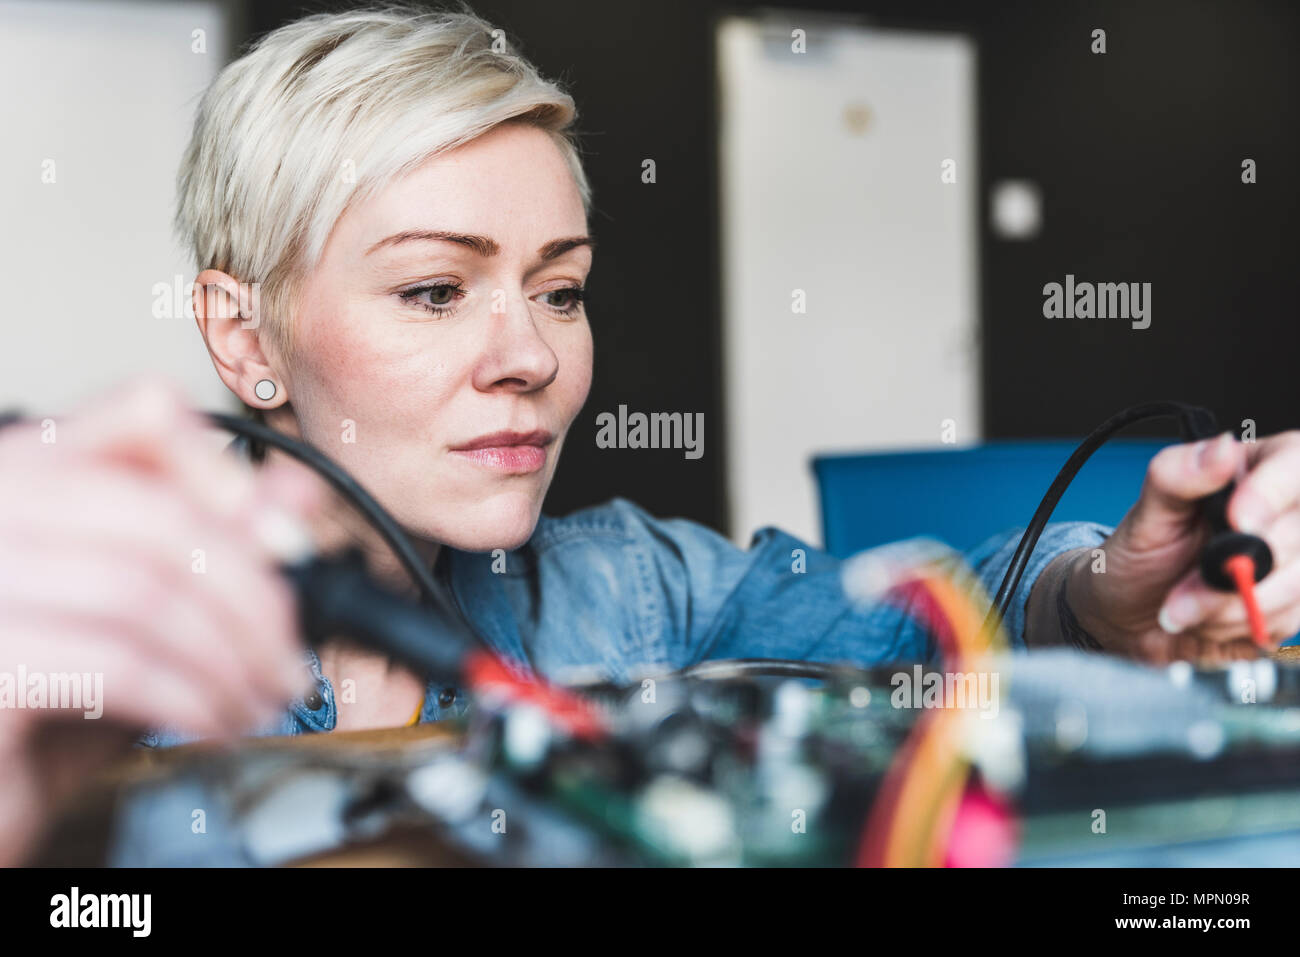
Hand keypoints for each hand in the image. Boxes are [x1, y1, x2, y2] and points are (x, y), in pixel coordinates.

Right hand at [0, 377, 323, 863]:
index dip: (228, 469)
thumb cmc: (32, 712)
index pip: (140, 415)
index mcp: (22, 479)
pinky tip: (215, 723)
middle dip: (256, 594)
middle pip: (164, 515)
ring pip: (151, 591)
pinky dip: (194, 700)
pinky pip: (120, 665)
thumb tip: (290, 495)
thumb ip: (204, 548)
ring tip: (261, 699)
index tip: (282, 536)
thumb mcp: (132, 621)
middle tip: (288, 652)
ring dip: (235, 657)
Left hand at [1056, 430, 1299, 662]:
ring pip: (1297, 583)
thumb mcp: (1145, 514)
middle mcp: (1281, 513)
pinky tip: (1207, 620)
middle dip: (1236, 569)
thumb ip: (1176, 476)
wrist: (1126, 618)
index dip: (1275, 490)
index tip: (1239, 521)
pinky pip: (1288, 618)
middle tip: (1183, 587)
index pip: (1294, 460)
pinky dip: (1238, 625)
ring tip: (1183, 604)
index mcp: (1252, 472)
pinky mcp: (1293, 604)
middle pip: (1299, 532)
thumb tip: (1220, 448)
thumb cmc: (1137, 558)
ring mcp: (1292, 559)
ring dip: (1229, 605)